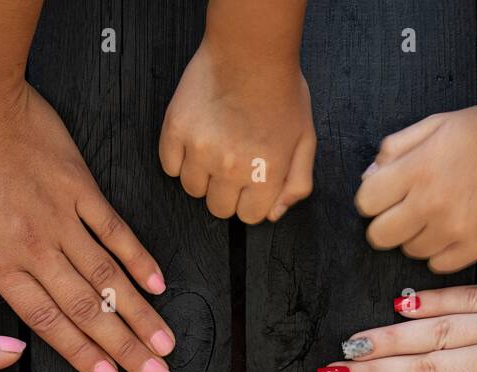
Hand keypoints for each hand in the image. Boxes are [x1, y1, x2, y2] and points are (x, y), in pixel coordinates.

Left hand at [0, 82, 174, 371]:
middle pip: (88, 309)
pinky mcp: (79, 186)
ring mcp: (63, 217)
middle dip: (125, 348)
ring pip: (109, 277)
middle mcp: (37, 247)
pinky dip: (139, 258)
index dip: (83, 355)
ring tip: (166, 343)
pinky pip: (115, 230)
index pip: (48, 322)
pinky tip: (158, 284)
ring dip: (140, 314)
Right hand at [160, 36, 315, 222]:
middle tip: (232, 161)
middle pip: (219, 209)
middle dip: (227, 191)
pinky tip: (196, 137)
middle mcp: (231, 168)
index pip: (250, 217)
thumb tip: (273, 214)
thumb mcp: (305, 139)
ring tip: (214, 146)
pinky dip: (180, 158)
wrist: (250, 50)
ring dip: (202, 175)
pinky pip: (170, 166)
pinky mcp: (175, 131)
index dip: (251, 199)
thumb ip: (297, 184)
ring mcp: (200, 150)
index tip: (251, 178)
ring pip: (192, 190)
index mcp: (265, 173)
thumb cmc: (281, 91)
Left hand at [354, 104, 476, 271]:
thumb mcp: (435, 124)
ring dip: (415, 236)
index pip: (365, 203)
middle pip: (379, 236)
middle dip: (386, 222)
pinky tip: (451, 231)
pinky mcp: (476, 247)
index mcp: (416, 170)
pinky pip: (437, 265)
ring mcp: (454, 229)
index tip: (386, 193)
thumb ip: (395, 148)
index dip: (372, 198)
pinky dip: (439, 252)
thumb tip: (370, 175)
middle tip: (406, 209)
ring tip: (437, 215)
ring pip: (409, 251)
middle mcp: (430, 203)